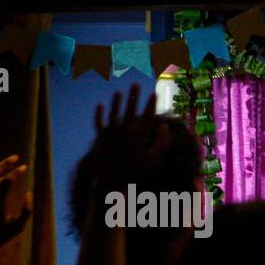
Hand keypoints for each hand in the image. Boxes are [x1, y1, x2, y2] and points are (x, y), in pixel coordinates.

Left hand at [88, 86, 169, 202]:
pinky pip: (98, 122)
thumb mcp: (154, 159)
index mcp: (137, 134)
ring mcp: (110, 133)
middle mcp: (123, 130)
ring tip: (119, 92)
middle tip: (135, 84)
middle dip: (133, 95)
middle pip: (129, 108)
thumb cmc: (136, 171)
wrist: (113, 180)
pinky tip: (100, 105)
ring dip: (116, 101)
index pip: (146, 114)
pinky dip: (98, 113)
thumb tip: (166, 126)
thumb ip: (162, 142)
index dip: (150, 103)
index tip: (154, 93)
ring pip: (113, 112)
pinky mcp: (99, 137)